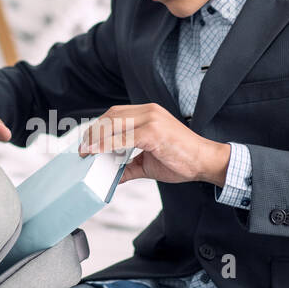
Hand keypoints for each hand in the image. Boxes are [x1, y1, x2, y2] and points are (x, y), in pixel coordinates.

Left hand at [78, 103, 230, 186]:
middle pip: (111, 116)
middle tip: (82, 149)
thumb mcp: (149, 162)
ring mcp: (152, 120)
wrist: (205, 161)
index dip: (98, 127)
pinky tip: (96, 153)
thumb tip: (112, 175)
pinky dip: (106, 145)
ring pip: (114, 124)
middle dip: (93, 132)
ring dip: (96, 139)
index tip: (87, 142)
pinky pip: (123, 138)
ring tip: (86, 152)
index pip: (116, 114)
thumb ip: (129, 166)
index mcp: (149, 113)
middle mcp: (149, 111)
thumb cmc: (182, 159)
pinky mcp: (153, 133)